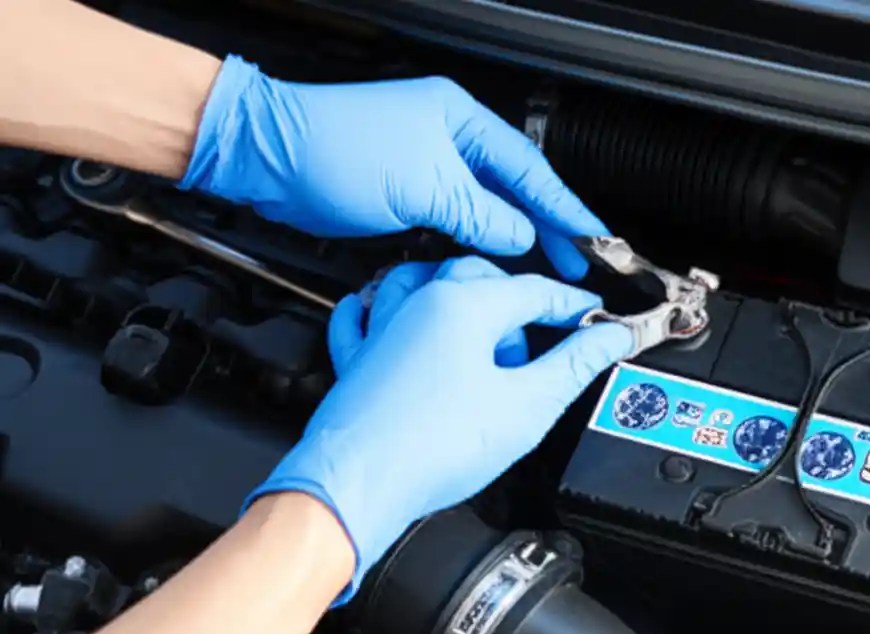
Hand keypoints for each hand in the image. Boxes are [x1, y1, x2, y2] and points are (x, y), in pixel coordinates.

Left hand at [179, 55, 604, 278]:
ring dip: (513, 238)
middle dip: (547, 226)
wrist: (267, 158)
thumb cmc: (331, 149)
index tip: (592, 235)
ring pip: (486, 207)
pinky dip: (478, 240)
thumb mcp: (422, 186)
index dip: (564, 207)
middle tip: (576, 261)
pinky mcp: (404, 193)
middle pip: (514, 188)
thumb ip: (479, 214)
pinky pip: (456, 219)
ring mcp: (426, 166)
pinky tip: (491, 260)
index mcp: (460, 119)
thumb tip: (519, 236)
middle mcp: (447, 138)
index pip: (529, 169)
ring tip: (542, 268)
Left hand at [246, 257, 632, 601]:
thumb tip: (607, 340)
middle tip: (553, 338)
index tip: (599, 321)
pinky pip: (368, 313)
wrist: (355, 487)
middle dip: (523, 302)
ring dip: (464, 296)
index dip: (575, 307)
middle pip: (484, 277)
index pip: (537, 291)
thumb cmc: (429, 450)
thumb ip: (573, 366)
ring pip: (428, 282)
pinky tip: (401, 319)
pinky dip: (391, 309)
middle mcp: (419, 303)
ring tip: (489, 334)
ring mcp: (383, 328)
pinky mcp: (358, 359)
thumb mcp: (526, 406)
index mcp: (464, 304)